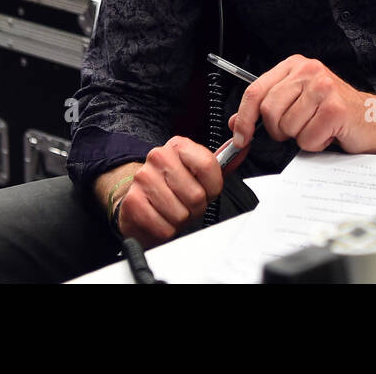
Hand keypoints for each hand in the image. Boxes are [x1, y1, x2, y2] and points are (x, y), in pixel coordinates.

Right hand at [111, 135, 247, 246]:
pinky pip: (164, 227)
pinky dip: (167, 229)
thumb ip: (222, 161)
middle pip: (196, 194)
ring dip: (181, 219)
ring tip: (174, 210)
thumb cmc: (173, 186)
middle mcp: (158, 157)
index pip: (208, 165)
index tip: (208, 191)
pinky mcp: (133, 202)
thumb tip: (243, 145)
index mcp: (178, 146)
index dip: (213, 187)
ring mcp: (143, 178)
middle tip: (187, 204)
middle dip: (196, 207)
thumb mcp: (198, 172)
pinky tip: (161, 218)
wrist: (139, 200)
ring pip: (181, 213)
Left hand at [229, 54, 375, 154]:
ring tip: (318, 127)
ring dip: (301, 137)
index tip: (241, 137)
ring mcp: (323, 87)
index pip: (255, 91)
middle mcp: (309, 71)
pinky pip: (307, 139)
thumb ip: (266, 110)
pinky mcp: (335, 108)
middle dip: (280, 130)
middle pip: (269, 112)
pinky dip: (316, 143)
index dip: (244, 119)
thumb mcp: (297, 104)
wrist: (374, 118)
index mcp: (295, 66)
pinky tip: (329, 132)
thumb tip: (236, 124)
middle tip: (299, 128)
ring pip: (287, 128)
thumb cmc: (335, 111)